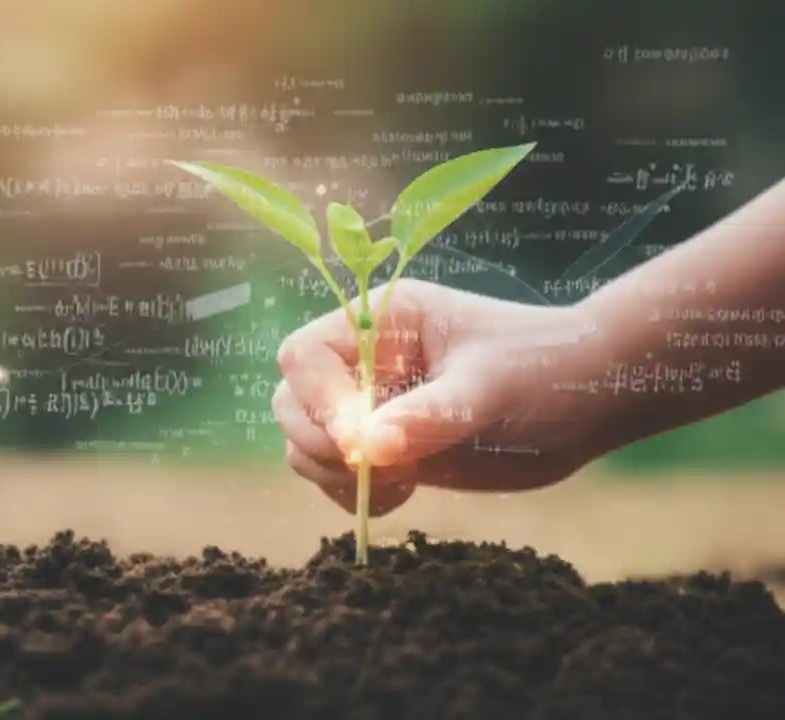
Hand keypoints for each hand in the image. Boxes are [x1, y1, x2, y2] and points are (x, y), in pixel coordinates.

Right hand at [273, 278, 604, 514]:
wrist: (591, 402)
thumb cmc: (547, 373)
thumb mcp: (492, 390)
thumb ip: (429, 416)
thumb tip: (370, 448)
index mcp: (382, 322)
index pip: (306, 355)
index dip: (319, 401)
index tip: (360, 441)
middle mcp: (365, 361)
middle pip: (292, 402)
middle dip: (321, 442)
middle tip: (376, 466)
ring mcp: (372, 406)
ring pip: (305, 443)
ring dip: (335, 474)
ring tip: (402, 480)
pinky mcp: (387, 449)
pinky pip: (334, 476)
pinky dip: (353, 495)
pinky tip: (406, 493)